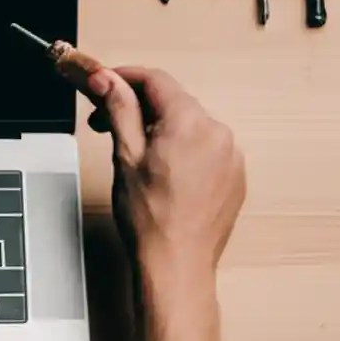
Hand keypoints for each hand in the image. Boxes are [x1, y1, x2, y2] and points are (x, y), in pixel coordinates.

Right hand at [86, 67, 245, 278]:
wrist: (177, 264)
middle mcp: (218, 133)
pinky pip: (205, 148)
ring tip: (134, 154)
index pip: (156, 80)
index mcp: (190, 122)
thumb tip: (107, 79)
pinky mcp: (234, 176)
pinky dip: (182, 149)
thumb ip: (118, 108)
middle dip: (138, 107)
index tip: (104, 81)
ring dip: (160, 129)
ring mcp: (231, 155)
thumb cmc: (151, 219)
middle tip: (105, 122)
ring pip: (189, 125)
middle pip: (173, 102)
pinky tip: (161, 171)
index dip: (125, 77)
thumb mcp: (125, 155)